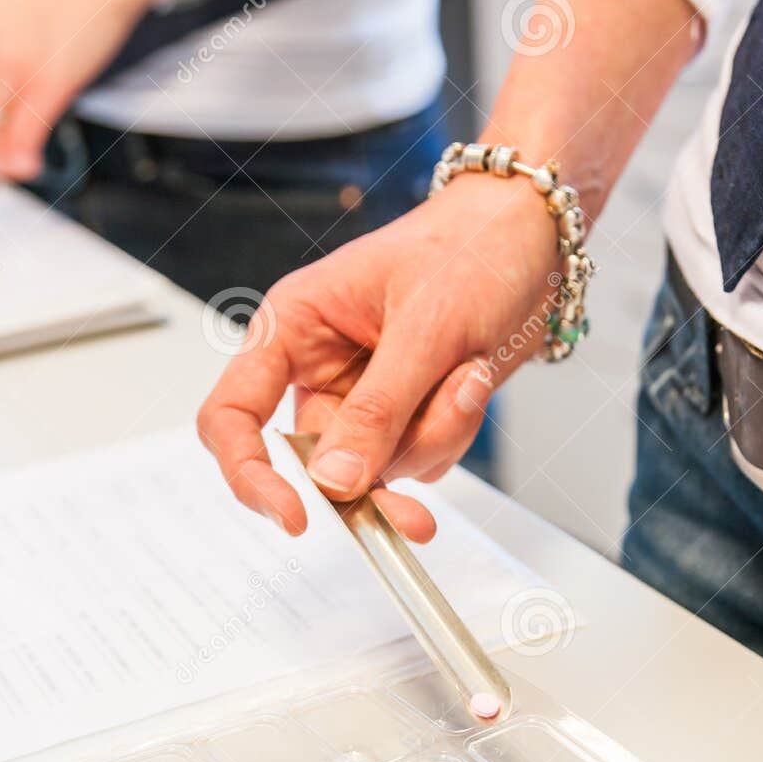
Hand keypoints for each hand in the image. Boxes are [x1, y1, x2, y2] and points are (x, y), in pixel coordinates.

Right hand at [197, 173, 561, 538]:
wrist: (530, 244)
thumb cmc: (468, 249)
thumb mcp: (424, 327)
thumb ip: (378, 410)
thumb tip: (333, 482)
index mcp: (292, 327)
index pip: (232, 415)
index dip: (249, 473)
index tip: (295, 517)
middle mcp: (316, 369)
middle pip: (316, 462)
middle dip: (378, 470)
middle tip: (413, 516)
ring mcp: (358, 401)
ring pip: (377, 468)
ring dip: (433, 435)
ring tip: (468, 371)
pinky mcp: (400, 420)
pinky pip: (418, 461)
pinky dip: (452, 433)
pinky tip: (471, 379)